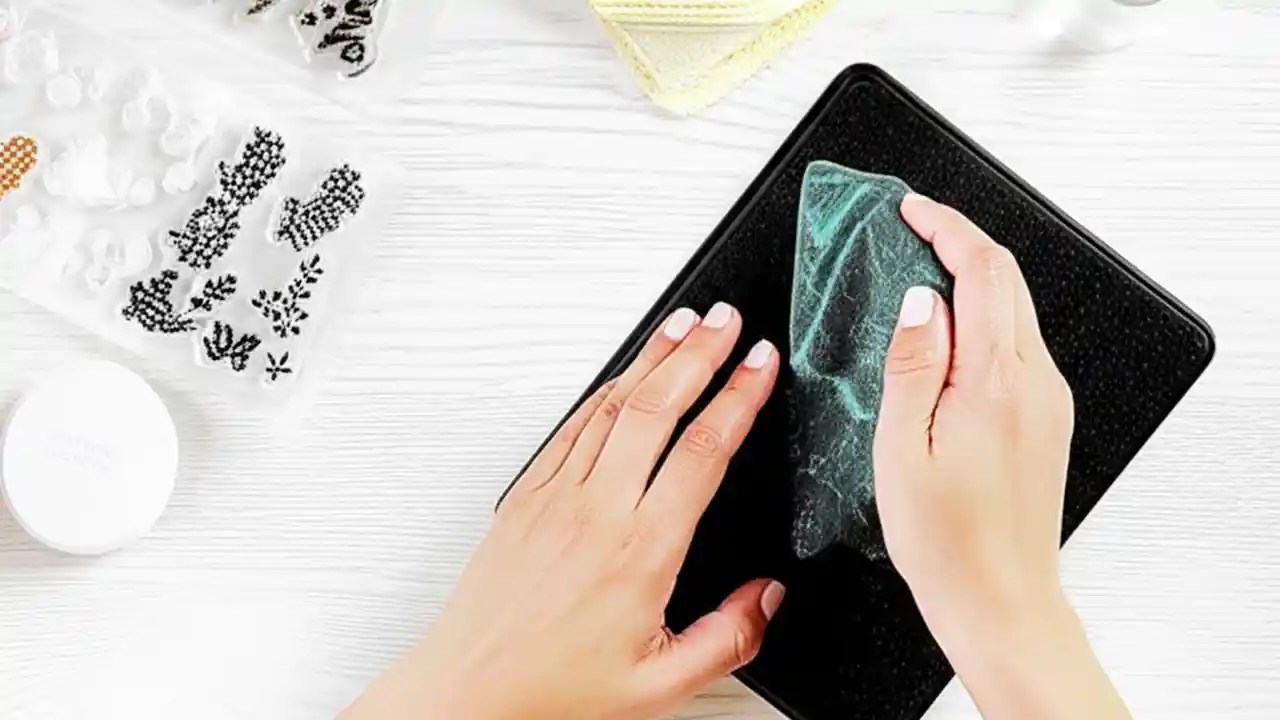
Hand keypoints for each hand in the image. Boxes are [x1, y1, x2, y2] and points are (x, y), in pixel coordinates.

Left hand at [341, 303, 782, 719]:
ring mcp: (555, 497)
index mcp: (641, 552)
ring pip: (611, 406)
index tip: (762, 364)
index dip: (739, 397)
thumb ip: (729, 638)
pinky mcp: (525, 497)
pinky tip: (623, 375)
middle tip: (730, 319)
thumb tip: (767, 596)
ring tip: (685, 323)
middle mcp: (597, 512)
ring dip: (652, 358)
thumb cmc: (553, 689)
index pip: (702, 451)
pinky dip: (603, 390)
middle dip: (699, 353)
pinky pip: (570, 428)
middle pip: (656, 407)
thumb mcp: (661, 684)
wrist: (469, 691)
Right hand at [875, 194, 1129, 718]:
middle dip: (960, 242)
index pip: (986, 271)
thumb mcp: (901, 449)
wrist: (1000, 599)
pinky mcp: (1046, 418)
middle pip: (1008, 281)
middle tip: (911, 231)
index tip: (913, 210)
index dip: (949, 227)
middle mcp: (1036, 383)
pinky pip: (1017, 345)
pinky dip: (984, 319)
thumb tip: (921, 300)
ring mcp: (1048, 400)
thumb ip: (913, 365)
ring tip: (919, 277)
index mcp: (998, 382)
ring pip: (1015, 310)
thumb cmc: (946, 540)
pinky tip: (948, 335)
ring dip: (973, 280)